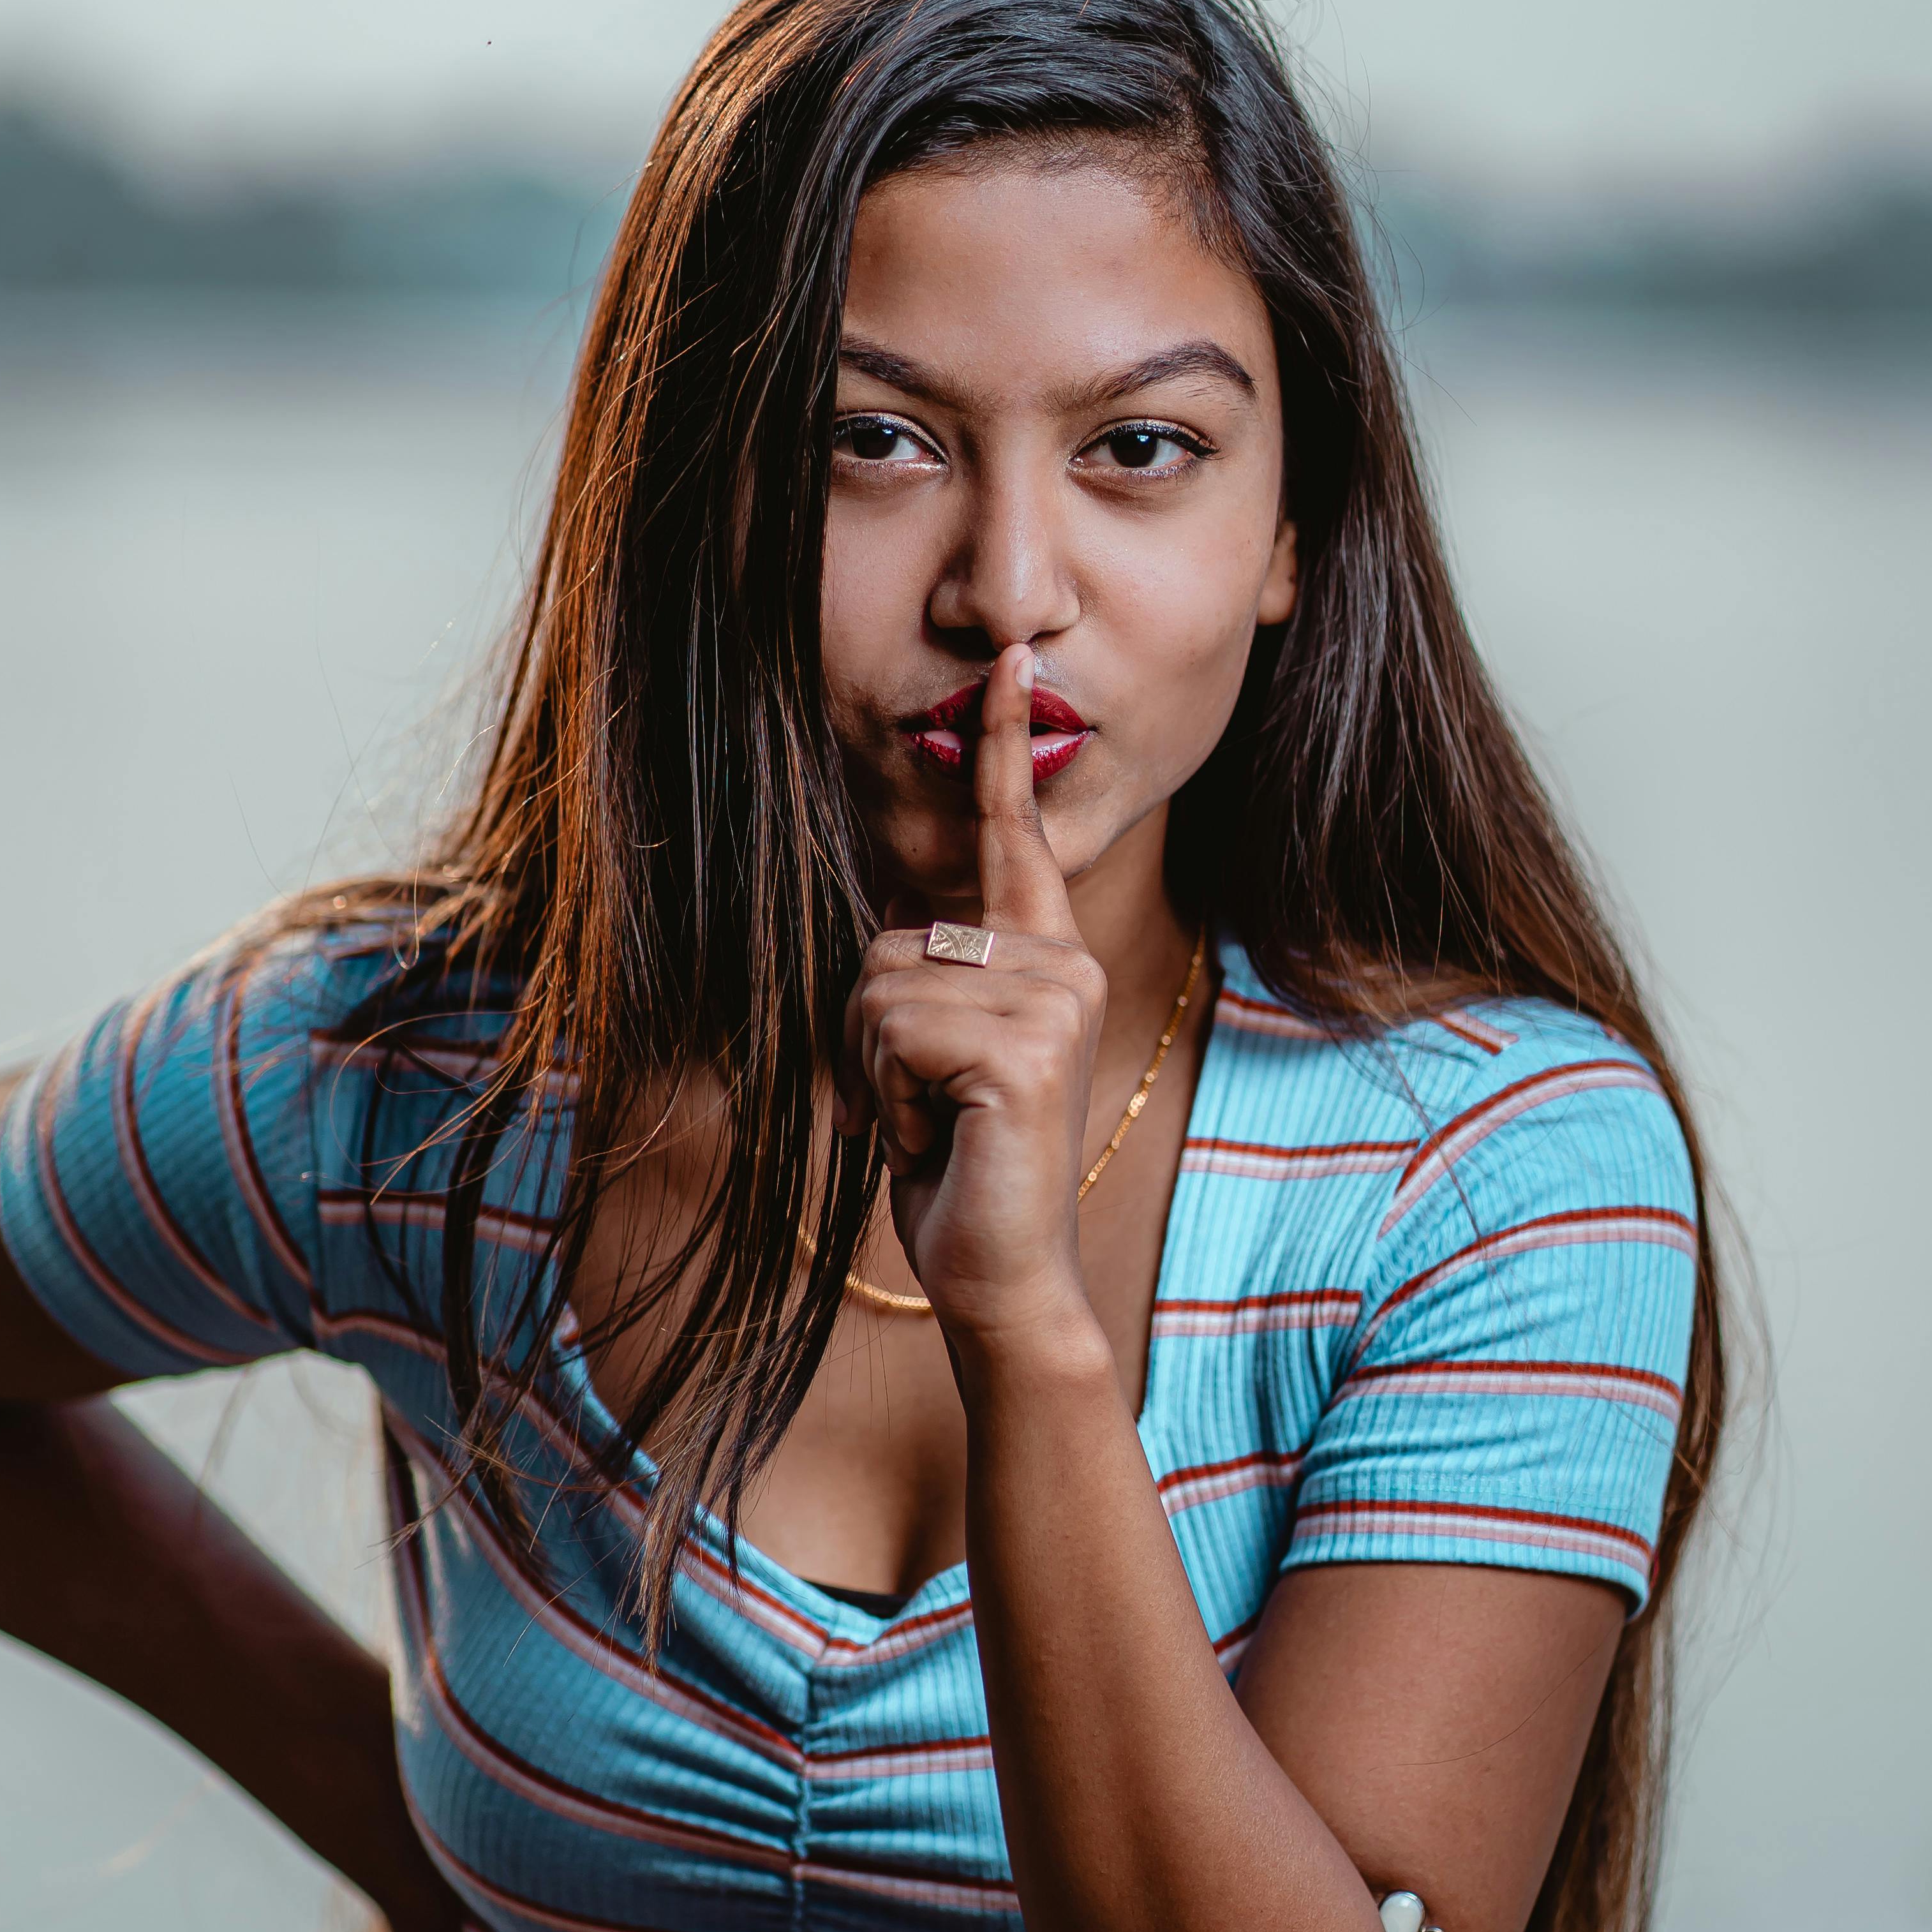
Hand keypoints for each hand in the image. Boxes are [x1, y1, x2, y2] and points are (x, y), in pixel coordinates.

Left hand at [837, 646, 1110, 1354]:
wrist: (1000, 1269)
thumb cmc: (957, 1158)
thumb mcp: (932, 1048)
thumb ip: (925, 969)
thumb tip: (892, 896)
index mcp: (1046, 955)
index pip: (1017, 836)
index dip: (1002, 748)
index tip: (1005, 662)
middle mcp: (1061, 965)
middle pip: (892, 937)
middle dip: (870, 1031)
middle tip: (921, 1104)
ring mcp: (1051, 1005)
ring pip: (879, 983)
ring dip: (875, 1070)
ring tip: (932, 1121)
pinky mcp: (1022, 1050)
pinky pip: (890, 1030)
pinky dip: (885, 1096)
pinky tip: (933, 1136)